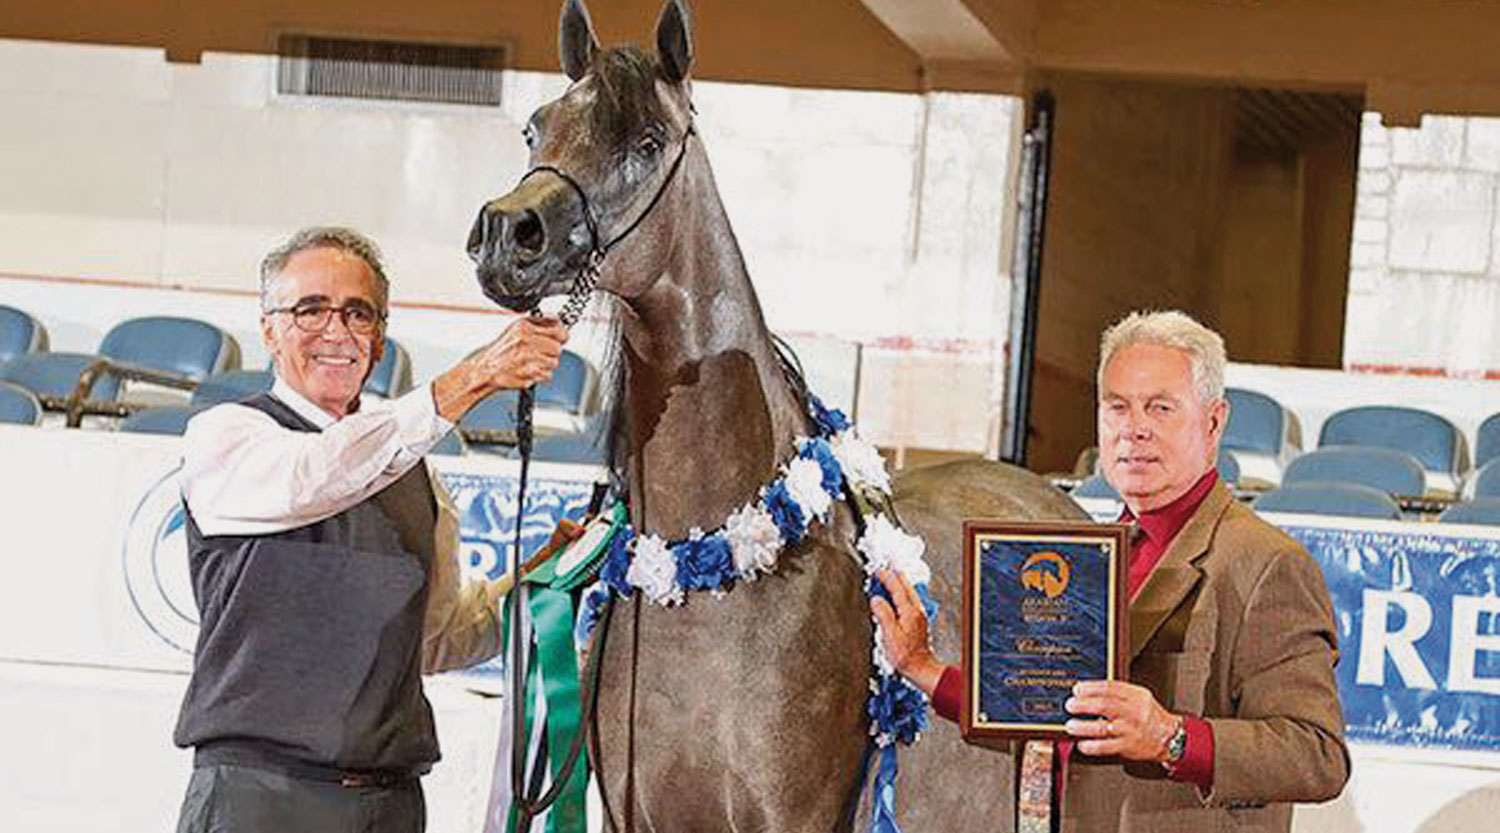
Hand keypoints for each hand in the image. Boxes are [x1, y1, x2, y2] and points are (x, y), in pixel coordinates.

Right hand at [432, 316, 568, 420]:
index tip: (561, 337)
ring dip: (546, 365)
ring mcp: (527, 358)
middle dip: (551, 352)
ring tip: (532, 362)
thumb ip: (538, 323)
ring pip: (554, 362)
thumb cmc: (501, 351)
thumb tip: (558, 321)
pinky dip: (540, 375)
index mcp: (523, 327)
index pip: (557, 328)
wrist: (485, 370)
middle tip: (540, 353)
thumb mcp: (516, 329)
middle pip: (558, 347)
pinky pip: (547, 375)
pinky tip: (529, 370)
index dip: (561, 335)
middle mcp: (525, 340)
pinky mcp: (529, 373)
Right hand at [869, 569, 945, 693]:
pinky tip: (897, 600)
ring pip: (909, 594)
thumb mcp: (889, 634)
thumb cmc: (905, 655)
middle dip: (896, 577)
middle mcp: (916, 612)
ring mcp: (919, 617)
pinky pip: (909, 602)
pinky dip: (902, 596)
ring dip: (900, 586)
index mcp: (909, 611)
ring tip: (891, 581)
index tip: (879, 571)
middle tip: (887, 570)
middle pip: (907, 588)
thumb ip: (882, 614)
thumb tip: (876, 600)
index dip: (887, 578)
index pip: (897, 588)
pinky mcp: (918, 623)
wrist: (920, 668)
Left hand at [1064, 680, 1180, 761]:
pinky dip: (1092, 746)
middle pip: (1105, 706)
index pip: (1110, 688)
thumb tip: (1088, 691)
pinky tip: (1083, 744)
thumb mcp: (1139, 697)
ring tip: (1071, 725)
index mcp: (1136, 696)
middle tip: (1070, 705)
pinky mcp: (1129, 746)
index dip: (1091, 688)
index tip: (1077, 689)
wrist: (1170, 737)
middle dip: (1083, 705)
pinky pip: (1107, 747)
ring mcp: (1131, 730)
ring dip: (1083, 727)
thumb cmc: (1150, 716)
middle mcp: (1134, 712)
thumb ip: (1118, 693)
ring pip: (1104, 727)